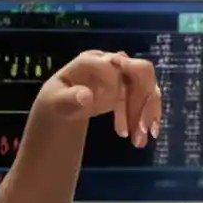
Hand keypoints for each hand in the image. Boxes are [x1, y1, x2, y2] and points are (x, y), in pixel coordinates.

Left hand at [37, 50, 162, 147]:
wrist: (62, 108)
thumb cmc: (56, 103)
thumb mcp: (55, 103)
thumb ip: (69, 99)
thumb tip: (87, 96)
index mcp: (90, 61)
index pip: (113, 67)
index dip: (118, 91)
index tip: (114, 117)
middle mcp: (110, 62)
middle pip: (139, 73)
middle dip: (143, 102)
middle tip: (140, 132)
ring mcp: (122, 73)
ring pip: (147, 87)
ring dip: (147, 114)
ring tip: (139, 141)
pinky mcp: (129, 87)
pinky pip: (146, 98)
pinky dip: (147, 117)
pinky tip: (140, 139)